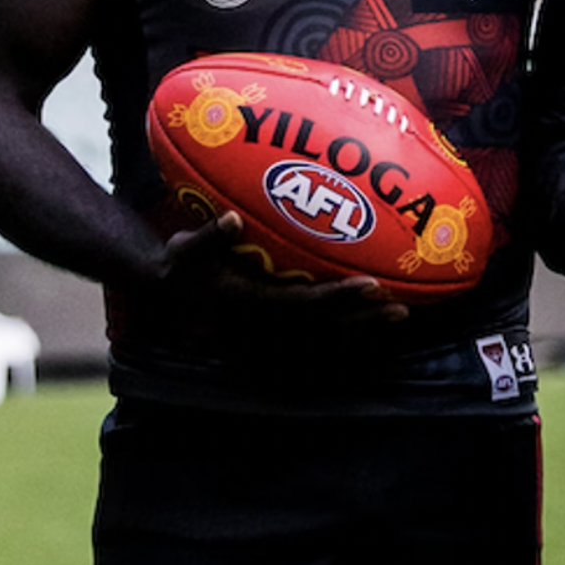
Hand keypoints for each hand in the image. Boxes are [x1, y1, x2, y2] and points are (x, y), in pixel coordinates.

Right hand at [160, 211, 409, 323]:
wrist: (163, 296)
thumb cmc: (179, 264)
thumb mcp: (183, 249)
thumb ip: (207, 237)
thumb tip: (231, 220)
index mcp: (246, 302)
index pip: (300, 305)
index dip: (336, 298)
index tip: (372, 285)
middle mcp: (261, 326)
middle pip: (321, 330)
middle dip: (362, 321)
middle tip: (401, 308)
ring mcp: (268, 337)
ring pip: (323, 342)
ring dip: (361, 330)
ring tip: (399, 315)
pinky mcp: (272, 339)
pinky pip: (316, 344)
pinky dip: (347, 337)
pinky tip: (374, 324)